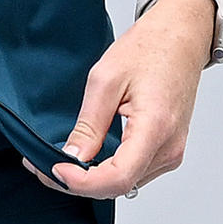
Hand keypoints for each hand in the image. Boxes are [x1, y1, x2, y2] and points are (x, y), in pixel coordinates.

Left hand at [51, 0, 222, 197]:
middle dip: (77, 183)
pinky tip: (86, 158)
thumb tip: (72, 158)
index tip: (53, 168)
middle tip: (41, 166)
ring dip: (90, 180)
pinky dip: (106, 171)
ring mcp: (171, 152)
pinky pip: (133, 173)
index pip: (117, 178)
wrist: (181, 38)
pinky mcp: (167, 150)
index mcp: (155, 128)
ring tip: (60, 160)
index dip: (81, 182)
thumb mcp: (106, 79)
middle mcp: (169, 147)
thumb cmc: (149, 49)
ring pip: (124, 184)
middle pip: (118, 186)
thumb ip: (89, 125)